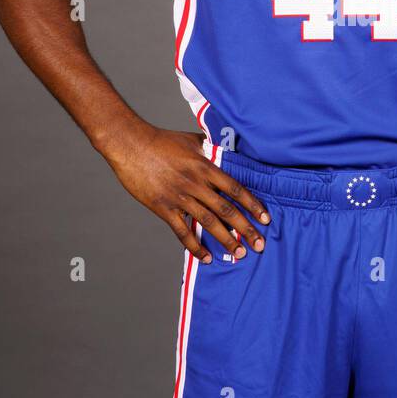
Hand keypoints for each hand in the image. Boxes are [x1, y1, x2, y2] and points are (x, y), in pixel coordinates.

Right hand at [102, 121, 270, 263]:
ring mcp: (180, 197)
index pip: (235, 189)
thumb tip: (225, 151)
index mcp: (205, 166)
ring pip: (208, 223)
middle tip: (260, 244)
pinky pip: (182, 232)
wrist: (131, 145)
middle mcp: (196, 184)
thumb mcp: (191, 140)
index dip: (252, 205)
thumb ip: (210, 149)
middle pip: (226, 210)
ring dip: (226, 240)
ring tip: (240, 253)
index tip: (266, 218)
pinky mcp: (163, 208)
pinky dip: (195, 246)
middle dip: (246, 229)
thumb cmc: (161, 140)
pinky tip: (206, 257)